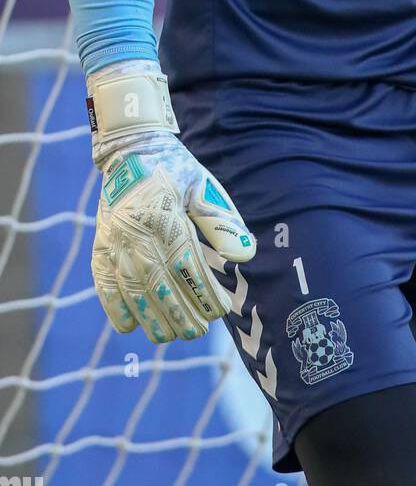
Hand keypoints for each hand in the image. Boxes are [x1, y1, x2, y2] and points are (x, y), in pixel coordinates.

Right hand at [88, 60, 256, 342]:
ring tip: (169, 336)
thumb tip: (246, 255)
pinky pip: (103, 281)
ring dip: (150, 316)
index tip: (219, 310)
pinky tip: (129, 326)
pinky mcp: (99, 244)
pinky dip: (114, 306)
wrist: (132, 148)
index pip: (185, 262)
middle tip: (196, 333)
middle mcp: (134, 229)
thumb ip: (221, 222)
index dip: (202, 291)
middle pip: (157, 282)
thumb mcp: (203, 187)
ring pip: (131, 287)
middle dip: (178, 313)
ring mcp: (113, 238)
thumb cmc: (176, 170)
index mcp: (164, 213)